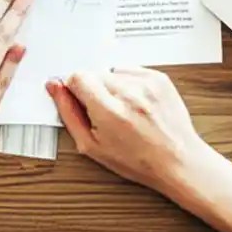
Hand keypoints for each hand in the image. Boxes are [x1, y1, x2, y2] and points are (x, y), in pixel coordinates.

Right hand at [46, 67, 213, 196]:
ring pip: (112, 71)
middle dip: (93, 90)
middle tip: (105, 113)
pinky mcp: (159, 78)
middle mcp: (129, 93)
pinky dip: (128, 84)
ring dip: (112, 86)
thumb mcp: (92, 146)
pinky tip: (135, 104)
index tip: (80, 101)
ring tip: (124, 110)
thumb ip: (68, 113)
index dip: (74, 89)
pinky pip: (131, 70)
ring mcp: (147, 83)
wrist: (177, 160)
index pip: (78, 77)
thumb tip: (54, 87)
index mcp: (109, 111)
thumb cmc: (136, 160)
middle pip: (94, 73)